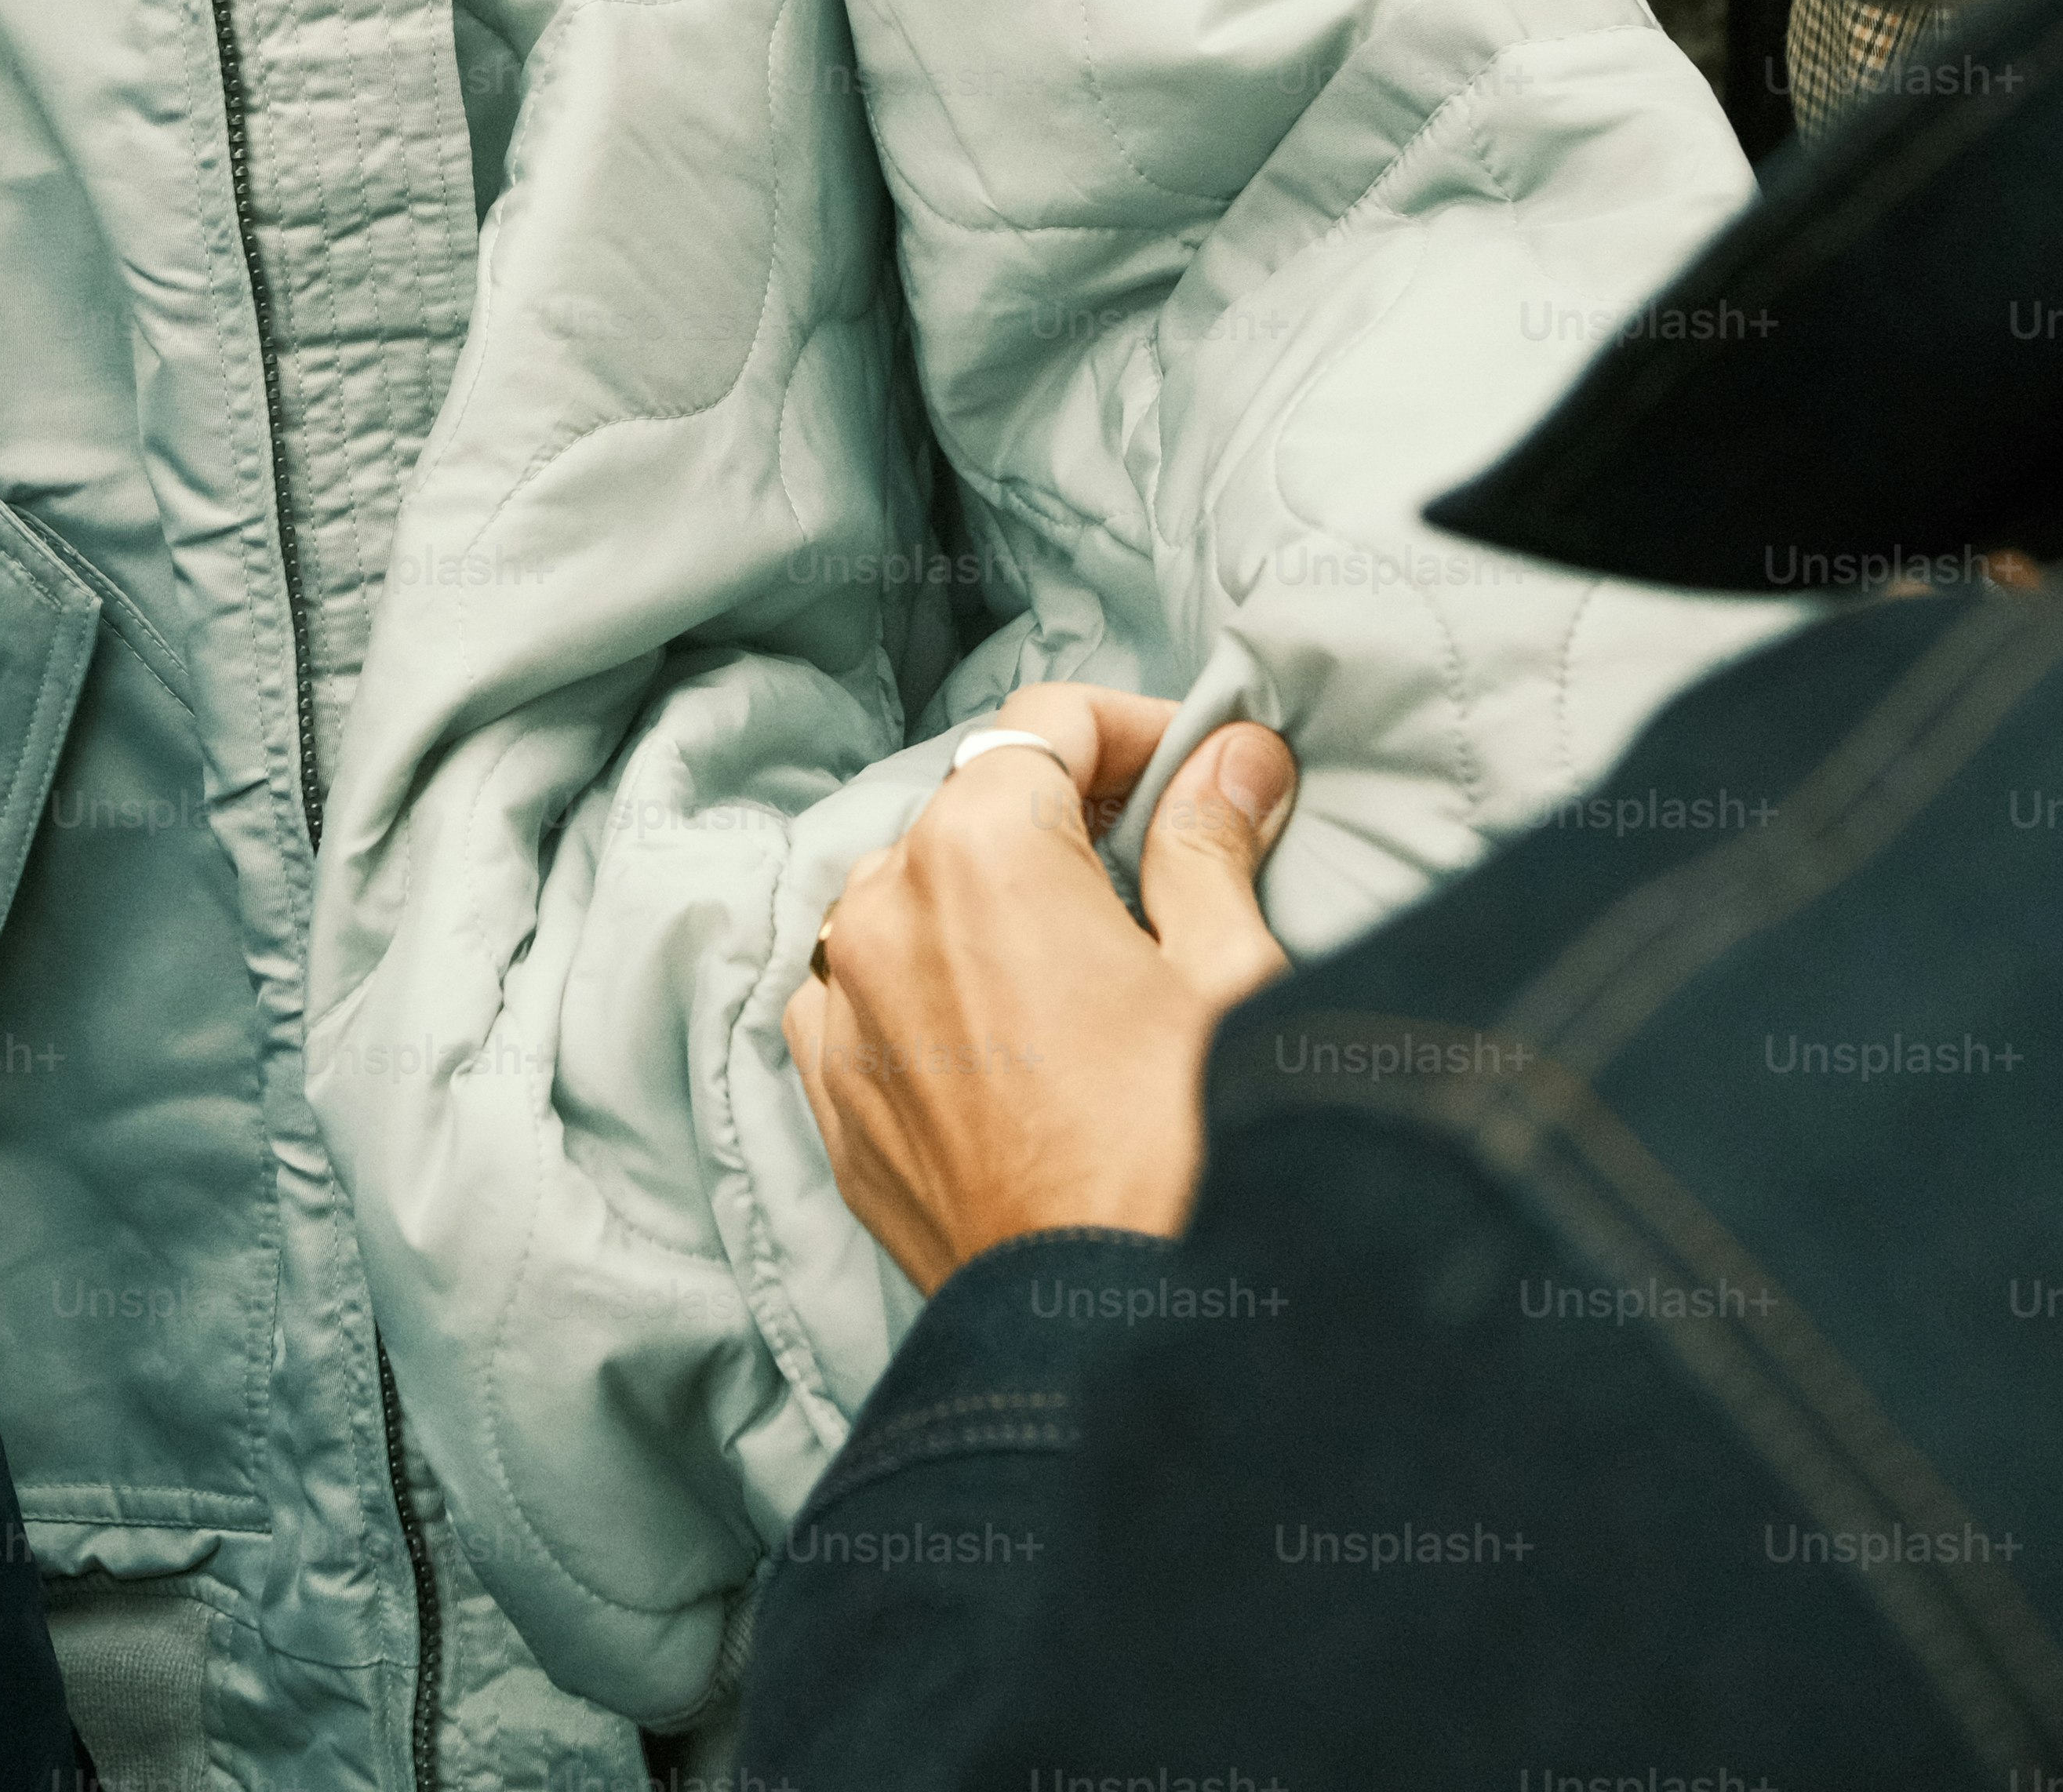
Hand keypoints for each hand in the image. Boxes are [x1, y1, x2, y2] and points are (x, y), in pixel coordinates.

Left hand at [783, 683, 1297, 1293]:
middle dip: (1067, 820)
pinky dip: (929, 991)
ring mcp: (839, 1011)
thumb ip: (1211, 842)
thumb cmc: (1181, 1156)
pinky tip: (1012, 1039)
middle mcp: (879, 912)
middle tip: (1165, 869)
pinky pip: (869, 997)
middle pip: (974, 808)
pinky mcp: (831, 1099)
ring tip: (1087, 966)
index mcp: (976, 852)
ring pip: (911, 900)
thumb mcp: (1227, 976)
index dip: (1134, 731)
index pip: (1047, 724)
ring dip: (990, 905)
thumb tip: (1231, 757)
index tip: (1197, 770)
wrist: (1109, 1337)